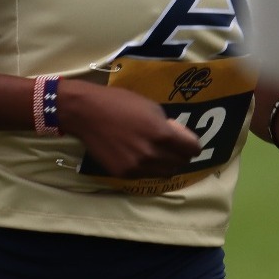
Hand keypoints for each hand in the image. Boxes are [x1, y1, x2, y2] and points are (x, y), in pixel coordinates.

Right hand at [57, 78, 200, 177]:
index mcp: (162, 135)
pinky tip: (136, 156)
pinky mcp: (123, 173)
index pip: (193, 149)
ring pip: (165, 173)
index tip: (184, 141)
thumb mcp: (151, 107)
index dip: (190, 144)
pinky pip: (145, 175)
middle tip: (168, 146)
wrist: (84, 112)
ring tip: (153, 153)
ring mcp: (137, 166)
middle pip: (181, 163)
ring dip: (164, 164)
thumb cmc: (118, 103)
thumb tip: (176, 138)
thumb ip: (167, 125)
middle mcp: (152, 154)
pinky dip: (146, 168)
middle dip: (178, 154)